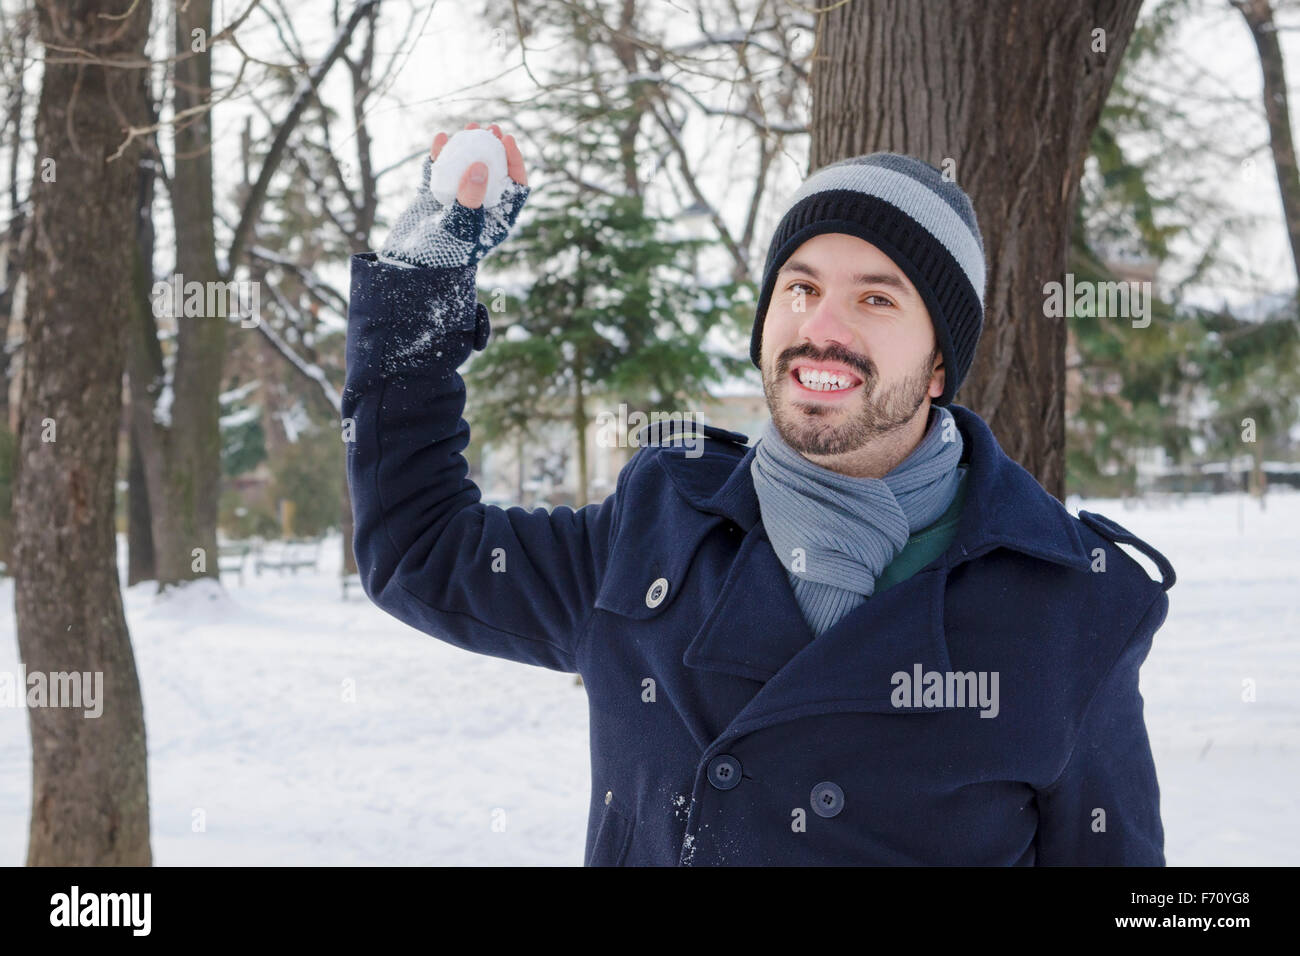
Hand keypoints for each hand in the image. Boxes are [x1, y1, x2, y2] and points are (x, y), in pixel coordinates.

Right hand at [380, 121, 530, 269]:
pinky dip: (440, 155)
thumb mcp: (460, 227)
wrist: (407, 266)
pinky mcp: (434, 198)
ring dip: (469, 147)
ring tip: (469, 127)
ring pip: (467, 168)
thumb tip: (481, 165)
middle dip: (493, 149)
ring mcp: (456, 201)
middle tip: (491, 128)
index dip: (515, 162)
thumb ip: (471, 198)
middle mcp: (480, 208)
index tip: (507, 140)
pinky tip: (441, 139)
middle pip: (493, 173)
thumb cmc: (440, 254)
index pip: (515, 187)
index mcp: (496, 219)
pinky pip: (440, 172)